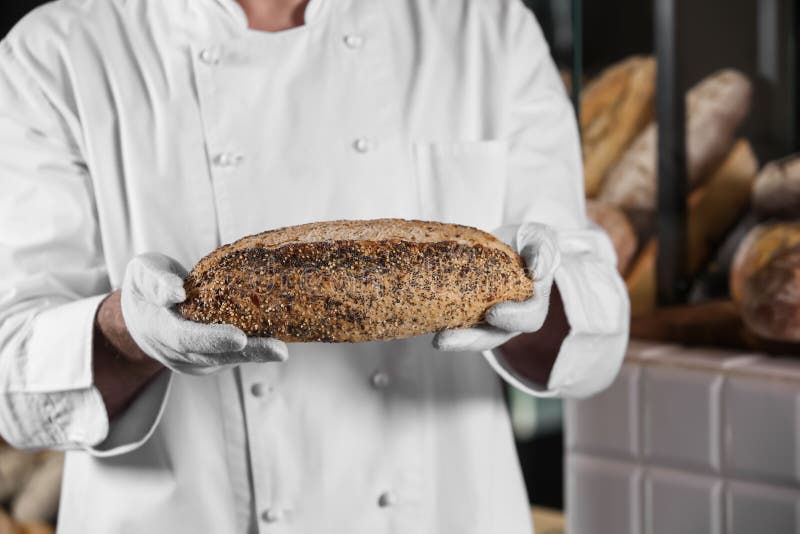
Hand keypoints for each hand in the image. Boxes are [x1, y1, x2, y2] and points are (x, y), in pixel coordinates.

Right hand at [121, 252, 287, 374]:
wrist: (141, 315)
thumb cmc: (146, 287)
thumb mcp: (142, 272)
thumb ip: (156, 281)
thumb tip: (176, 293)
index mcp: (159, 328)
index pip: (186, 338)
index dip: (213, 339)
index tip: (239, 338)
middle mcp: (177, 352)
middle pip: (214, 356)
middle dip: (248, 353)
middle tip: (278, 350)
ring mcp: (193, 361)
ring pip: (227, 360)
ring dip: (257, 355)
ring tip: (281, 350)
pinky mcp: (209, 361)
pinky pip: (231, 358)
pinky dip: (253, 351)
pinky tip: (277, 341)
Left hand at [433, 222, 560, 351]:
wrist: (505, 242)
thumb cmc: (526, 241)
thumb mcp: (538, 237)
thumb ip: (542, 249)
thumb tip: (538, 270)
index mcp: (533, 302)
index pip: (528, 318)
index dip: (512, 319)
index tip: (493, 313)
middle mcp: (511, 318)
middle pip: (494, 336)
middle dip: (471, 339)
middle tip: (447, 337)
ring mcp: (487, 321)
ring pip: (474, 337)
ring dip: (455, 340)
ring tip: (437, 340)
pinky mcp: (467, 315)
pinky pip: (456, 325)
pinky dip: (441, 325)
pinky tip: (425, 324)